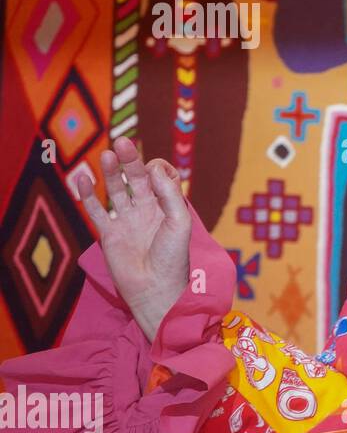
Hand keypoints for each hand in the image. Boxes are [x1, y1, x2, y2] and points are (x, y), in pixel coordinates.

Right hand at [74, 138, 191, 342]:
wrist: (155, 288)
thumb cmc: (173, 257)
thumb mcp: (179, 222)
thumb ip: (169, 194)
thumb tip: (154, 167)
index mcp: (166, 206)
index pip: (159, 178)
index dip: (156, 168)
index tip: (153, 168)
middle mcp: (146, 210)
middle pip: (135, 178)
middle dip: (130, 161)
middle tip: (122, 143)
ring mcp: (126, 221)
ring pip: (115, 190)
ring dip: (110, 172)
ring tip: (106, 155)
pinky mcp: (109, 234)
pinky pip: (95, 211)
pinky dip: (87, 195)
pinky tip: (82, 178)